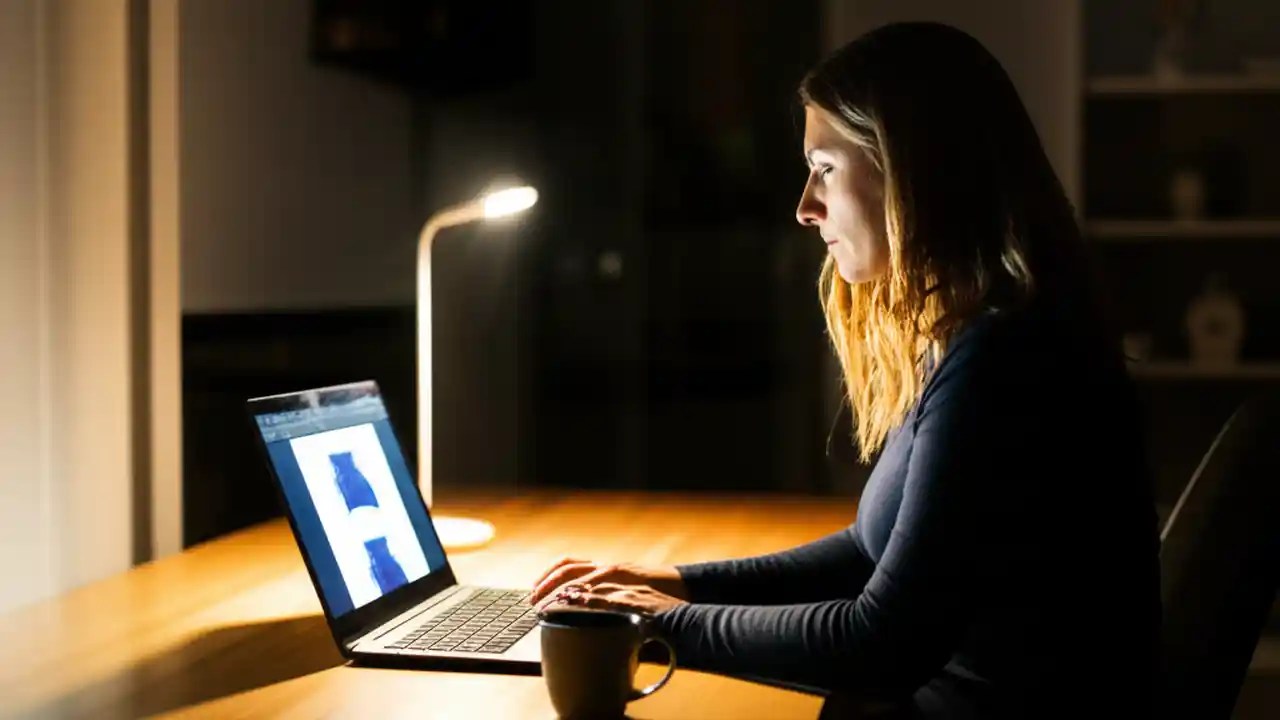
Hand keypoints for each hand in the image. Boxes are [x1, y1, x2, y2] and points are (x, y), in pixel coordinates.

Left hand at [530, 558, 688, 607]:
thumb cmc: (655, 596)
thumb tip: (585, 619)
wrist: (683, 588)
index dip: (548, 574)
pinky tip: (572, 603)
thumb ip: (606, 604)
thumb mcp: (626, 596)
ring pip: (580, 575)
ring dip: (559, 589)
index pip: (570, 564)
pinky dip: (584, 595)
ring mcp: (618, 573)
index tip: (533, 589)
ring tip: (546, 604)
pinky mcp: (629, 582)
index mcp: (604, 570)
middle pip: (568, 567)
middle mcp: (607, 567)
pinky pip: (602, 587)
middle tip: (533, 599)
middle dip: (547, 581)